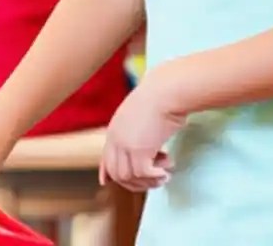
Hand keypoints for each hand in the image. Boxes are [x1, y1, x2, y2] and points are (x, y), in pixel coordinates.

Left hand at [100, 70, 185, 191]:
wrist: (165, 91)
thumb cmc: (160, 98)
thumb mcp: (141, 114)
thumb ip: (137, 128)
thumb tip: (150, 141)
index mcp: (114, 130)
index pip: (106, 158)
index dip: (108, 173)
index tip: (109, 182)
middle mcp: (116, 139)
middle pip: (116, 173)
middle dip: (135, 182)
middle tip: (155, 178)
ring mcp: (126, 146)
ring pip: (128, 177)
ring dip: (148, 181)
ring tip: (165, 173)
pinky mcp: (139, 150)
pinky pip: (142, 174)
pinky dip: (155, 177)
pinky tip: (166, 172)